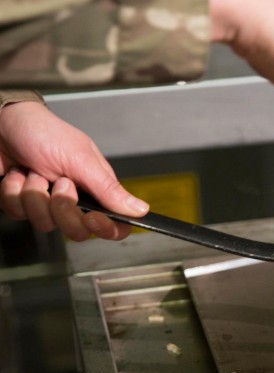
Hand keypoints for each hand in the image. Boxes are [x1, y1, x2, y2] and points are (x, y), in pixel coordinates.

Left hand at [0, 101, 148, 240]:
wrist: (2, 122)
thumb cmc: (43, 132)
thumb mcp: (81, 159)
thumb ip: (109, 189)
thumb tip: (140, 209)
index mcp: (96, 188)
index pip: (113, 224)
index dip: (105, 228)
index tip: (92, 217)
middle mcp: (74, 199)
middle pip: (77, 230)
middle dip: (62, 208)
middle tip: (58, 183)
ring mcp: (47, 203)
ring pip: (45, 224)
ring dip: (34, 195)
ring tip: (33, 172)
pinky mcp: (23, 203)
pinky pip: (19, 214)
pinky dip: (14, 193)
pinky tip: (17, 175)